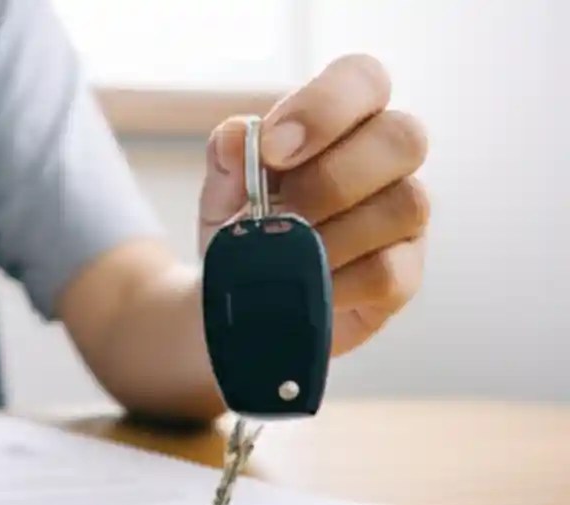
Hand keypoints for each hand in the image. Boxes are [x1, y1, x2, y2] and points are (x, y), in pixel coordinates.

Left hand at [198, 54, 430, 356]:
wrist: (238, 304)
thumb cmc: (243, 233)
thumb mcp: (220, 195)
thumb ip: (227, 162)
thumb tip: (236, 136)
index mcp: (344, 122)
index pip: (364, 78)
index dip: (325, 107)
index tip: (271, 151)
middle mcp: (386, 161)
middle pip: (403, 137)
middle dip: (332, 177)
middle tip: (279, 211)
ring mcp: (402, 219)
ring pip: (406, 204)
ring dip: (332, 234)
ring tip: (285, 254)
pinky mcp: (404, 275)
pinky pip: (390, 272)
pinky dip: (336, 281)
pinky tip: (302, 285)